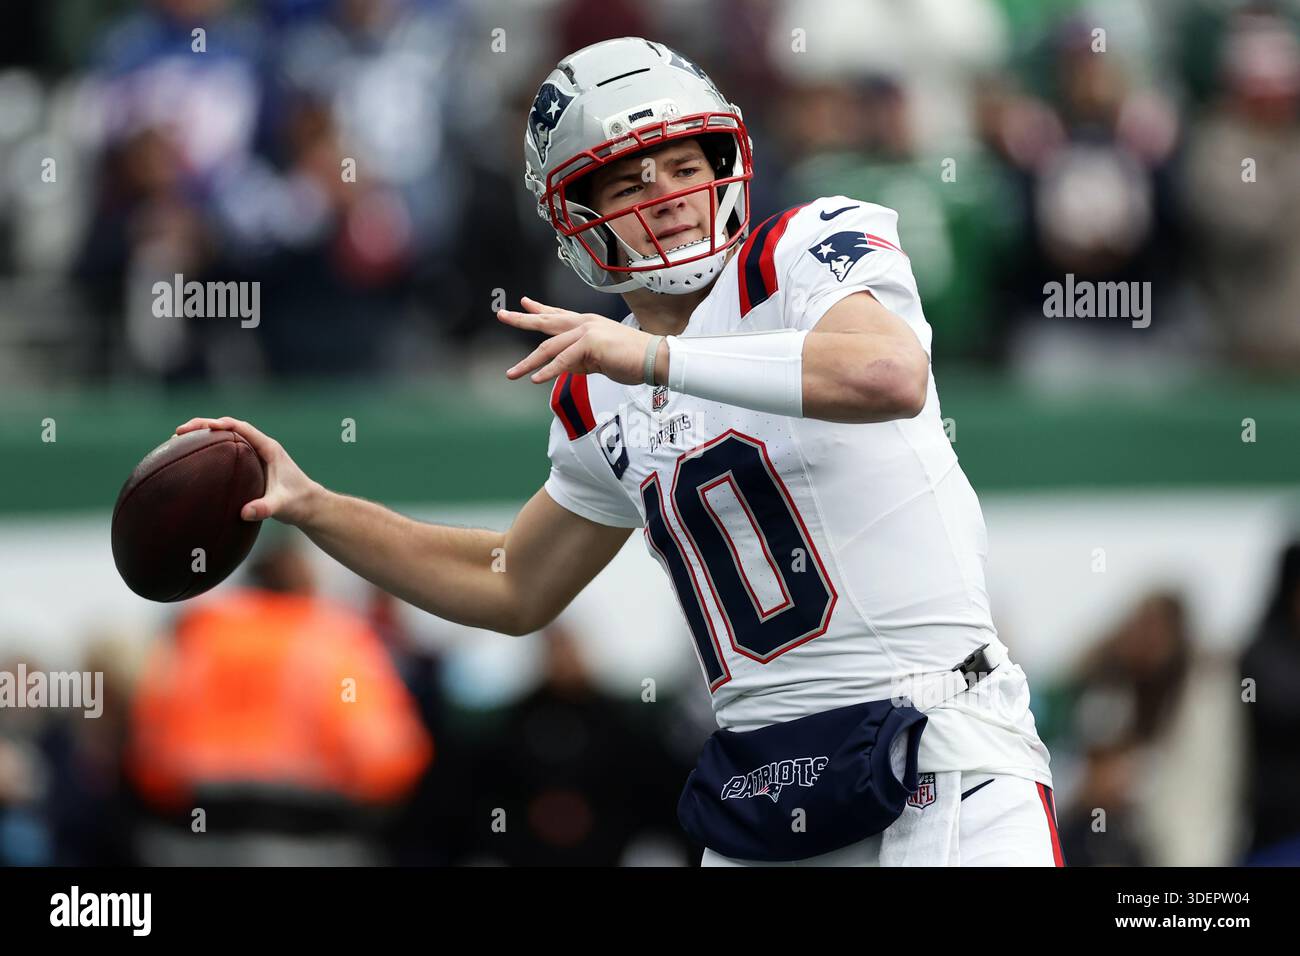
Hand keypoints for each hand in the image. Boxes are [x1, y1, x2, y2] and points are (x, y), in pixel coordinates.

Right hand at [174, 416, 323, 526]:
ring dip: (204, 437)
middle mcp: (261, 447)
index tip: (198, 427)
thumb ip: (265, 508)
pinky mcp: (250, 466)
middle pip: (229, 429)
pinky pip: (227, 453)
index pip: (241, 429)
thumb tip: (245, 512)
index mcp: (269, 448)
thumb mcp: (282, 506)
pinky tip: (192, 461)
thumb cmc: (299, 503)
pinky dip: (210, 451)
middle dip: (204, 426)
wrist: (309, 507)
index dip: (219, 424)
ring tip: (178, 441)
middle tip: (179, 432)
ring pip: (226, 439)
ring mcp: (255, 455)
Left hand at [497, 296, 663, 386]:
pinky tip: (535, 379)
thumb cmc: (632, 359)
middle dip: (522, 319)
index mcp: (587, 324)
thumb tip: (562, 368)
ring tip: (511, 373)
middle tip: (501, 315)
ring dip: (528, 362)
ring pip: (549, 347)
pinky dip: (548, 371)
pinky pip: (563, 361)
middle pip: (547, 321)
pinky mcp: (590, 345)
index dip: (539, 309)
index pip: (558, 314)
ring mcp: (586, 331)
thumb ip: (580, 361)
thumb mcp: (600, 359)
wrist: (654, 358)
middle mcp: (584, 323)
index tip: (523, 302)